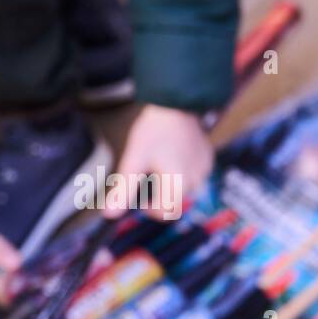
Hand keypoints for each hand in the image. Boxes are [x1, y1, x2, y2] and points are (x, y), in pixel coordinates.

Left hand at [108, 105, 212, 220]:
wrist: (175, 104)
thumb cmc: (153, 131)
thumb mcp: (134, 161)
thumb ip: (124, 190)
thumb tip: (110, 214)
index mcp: (179, 185)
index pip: (165, 212)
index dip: (149, 209)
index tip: (139, 198)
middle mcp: (196, 181)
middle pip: (174, 200)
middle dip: (159, 193)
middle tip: (147, 173)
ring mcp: (205, 171)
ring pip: (184, 189)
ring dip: (171, 182)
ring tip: (160, 161)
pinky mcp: (208, 161)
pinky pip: (194, 175)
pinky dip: (183, 171)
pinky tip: (173, 155)